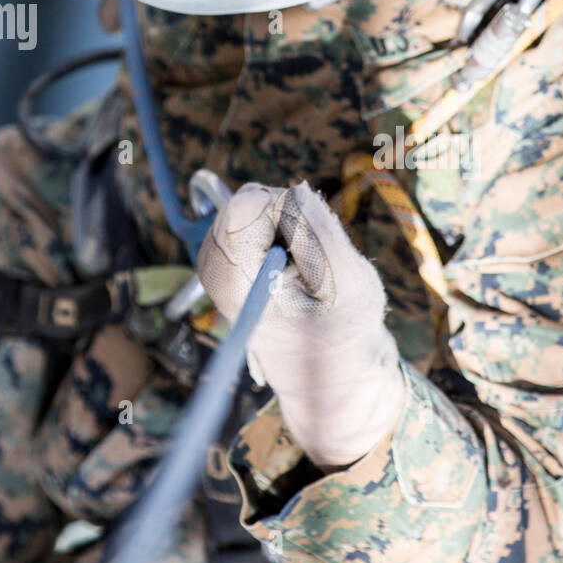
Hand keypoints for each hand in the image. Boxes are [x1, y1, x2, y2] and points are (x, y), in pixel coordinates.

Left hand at [197, 181, 404, 468]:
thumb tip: (294, 191)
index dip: (285, 211)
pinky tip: (294, 265)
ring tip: (304, 267)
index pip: (245, 206)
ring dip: (286, 227)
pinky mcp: (227, 260)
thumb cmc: (342, 333)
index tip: (307, 247)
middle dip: (285, 218)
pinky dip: (279, 233)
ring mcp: (217, 264)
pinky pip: (253, 219)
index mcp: (235, 281)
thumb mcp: (347, 283)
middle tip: (309, 260)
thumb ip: (318, 232)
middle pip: (245, 201)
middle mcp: (215, 270)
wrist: (327, 371)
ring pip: (251, 206)